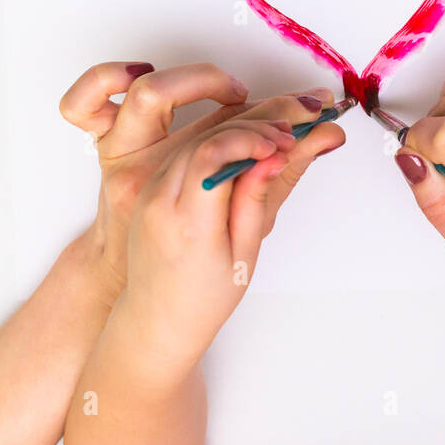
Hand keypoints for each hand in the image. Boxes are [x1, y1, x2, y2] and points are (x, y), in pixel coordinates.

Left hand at [58, 61, 338, 301]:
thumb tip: (279, 155)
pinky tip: (249, 142)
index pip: (213, 155)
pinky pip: (185, 149)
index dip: (253, 137)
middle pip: (206, 138)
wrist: (154, 320)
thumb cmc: (202, 298)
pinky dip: (220, 140)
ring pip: (195, 137)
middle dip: (256, 124)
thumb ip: (258, 199)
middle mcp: (159, 202)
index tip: (286, 140)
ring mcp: (148, 192)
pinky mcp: (149, 187)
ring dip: (240, 128)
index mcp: (187, 224)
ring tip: (279, 133)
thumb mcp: (244, 253)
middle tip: (296, 124)